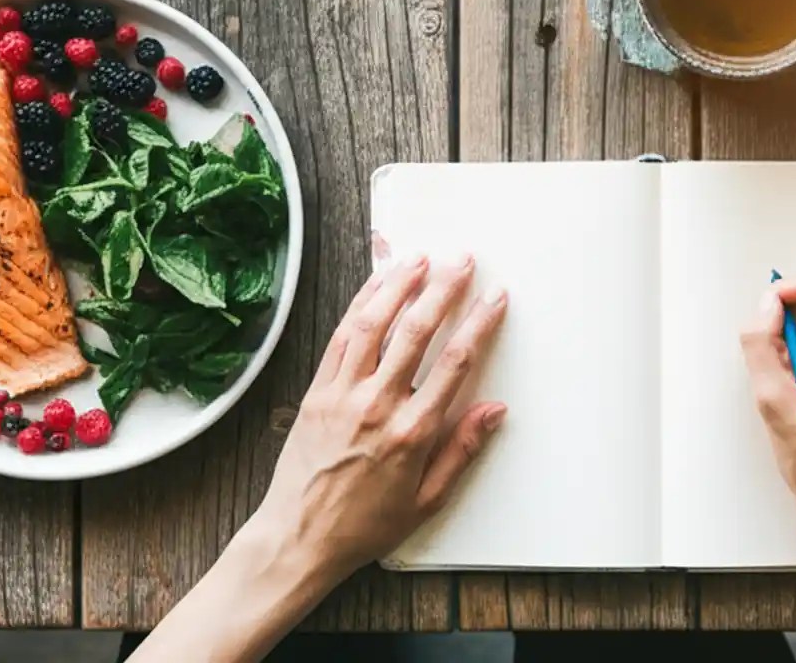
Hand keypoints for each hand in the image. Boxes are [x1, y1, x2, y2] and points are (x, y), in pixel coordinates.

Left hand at [127, 255, 508, 662]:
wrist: (300, 537)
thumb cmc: (365, 525)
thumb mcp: (427, 500)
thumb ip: (462, 450)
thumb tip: (494, 410)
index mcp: (411, 433)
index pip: (455, 363)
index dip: (479, 323)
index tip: (495, 297)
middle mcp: (376, 406)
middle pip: (415, 332)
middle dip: (442, 289)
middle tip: (462, 261)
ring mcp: (341, 395)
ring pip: (372, 324)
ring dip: (397, 285)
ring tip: (420, 257)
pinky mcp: (316, 392)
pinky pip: (340, 338)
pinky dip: (359, 306)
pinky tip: (376, 285)